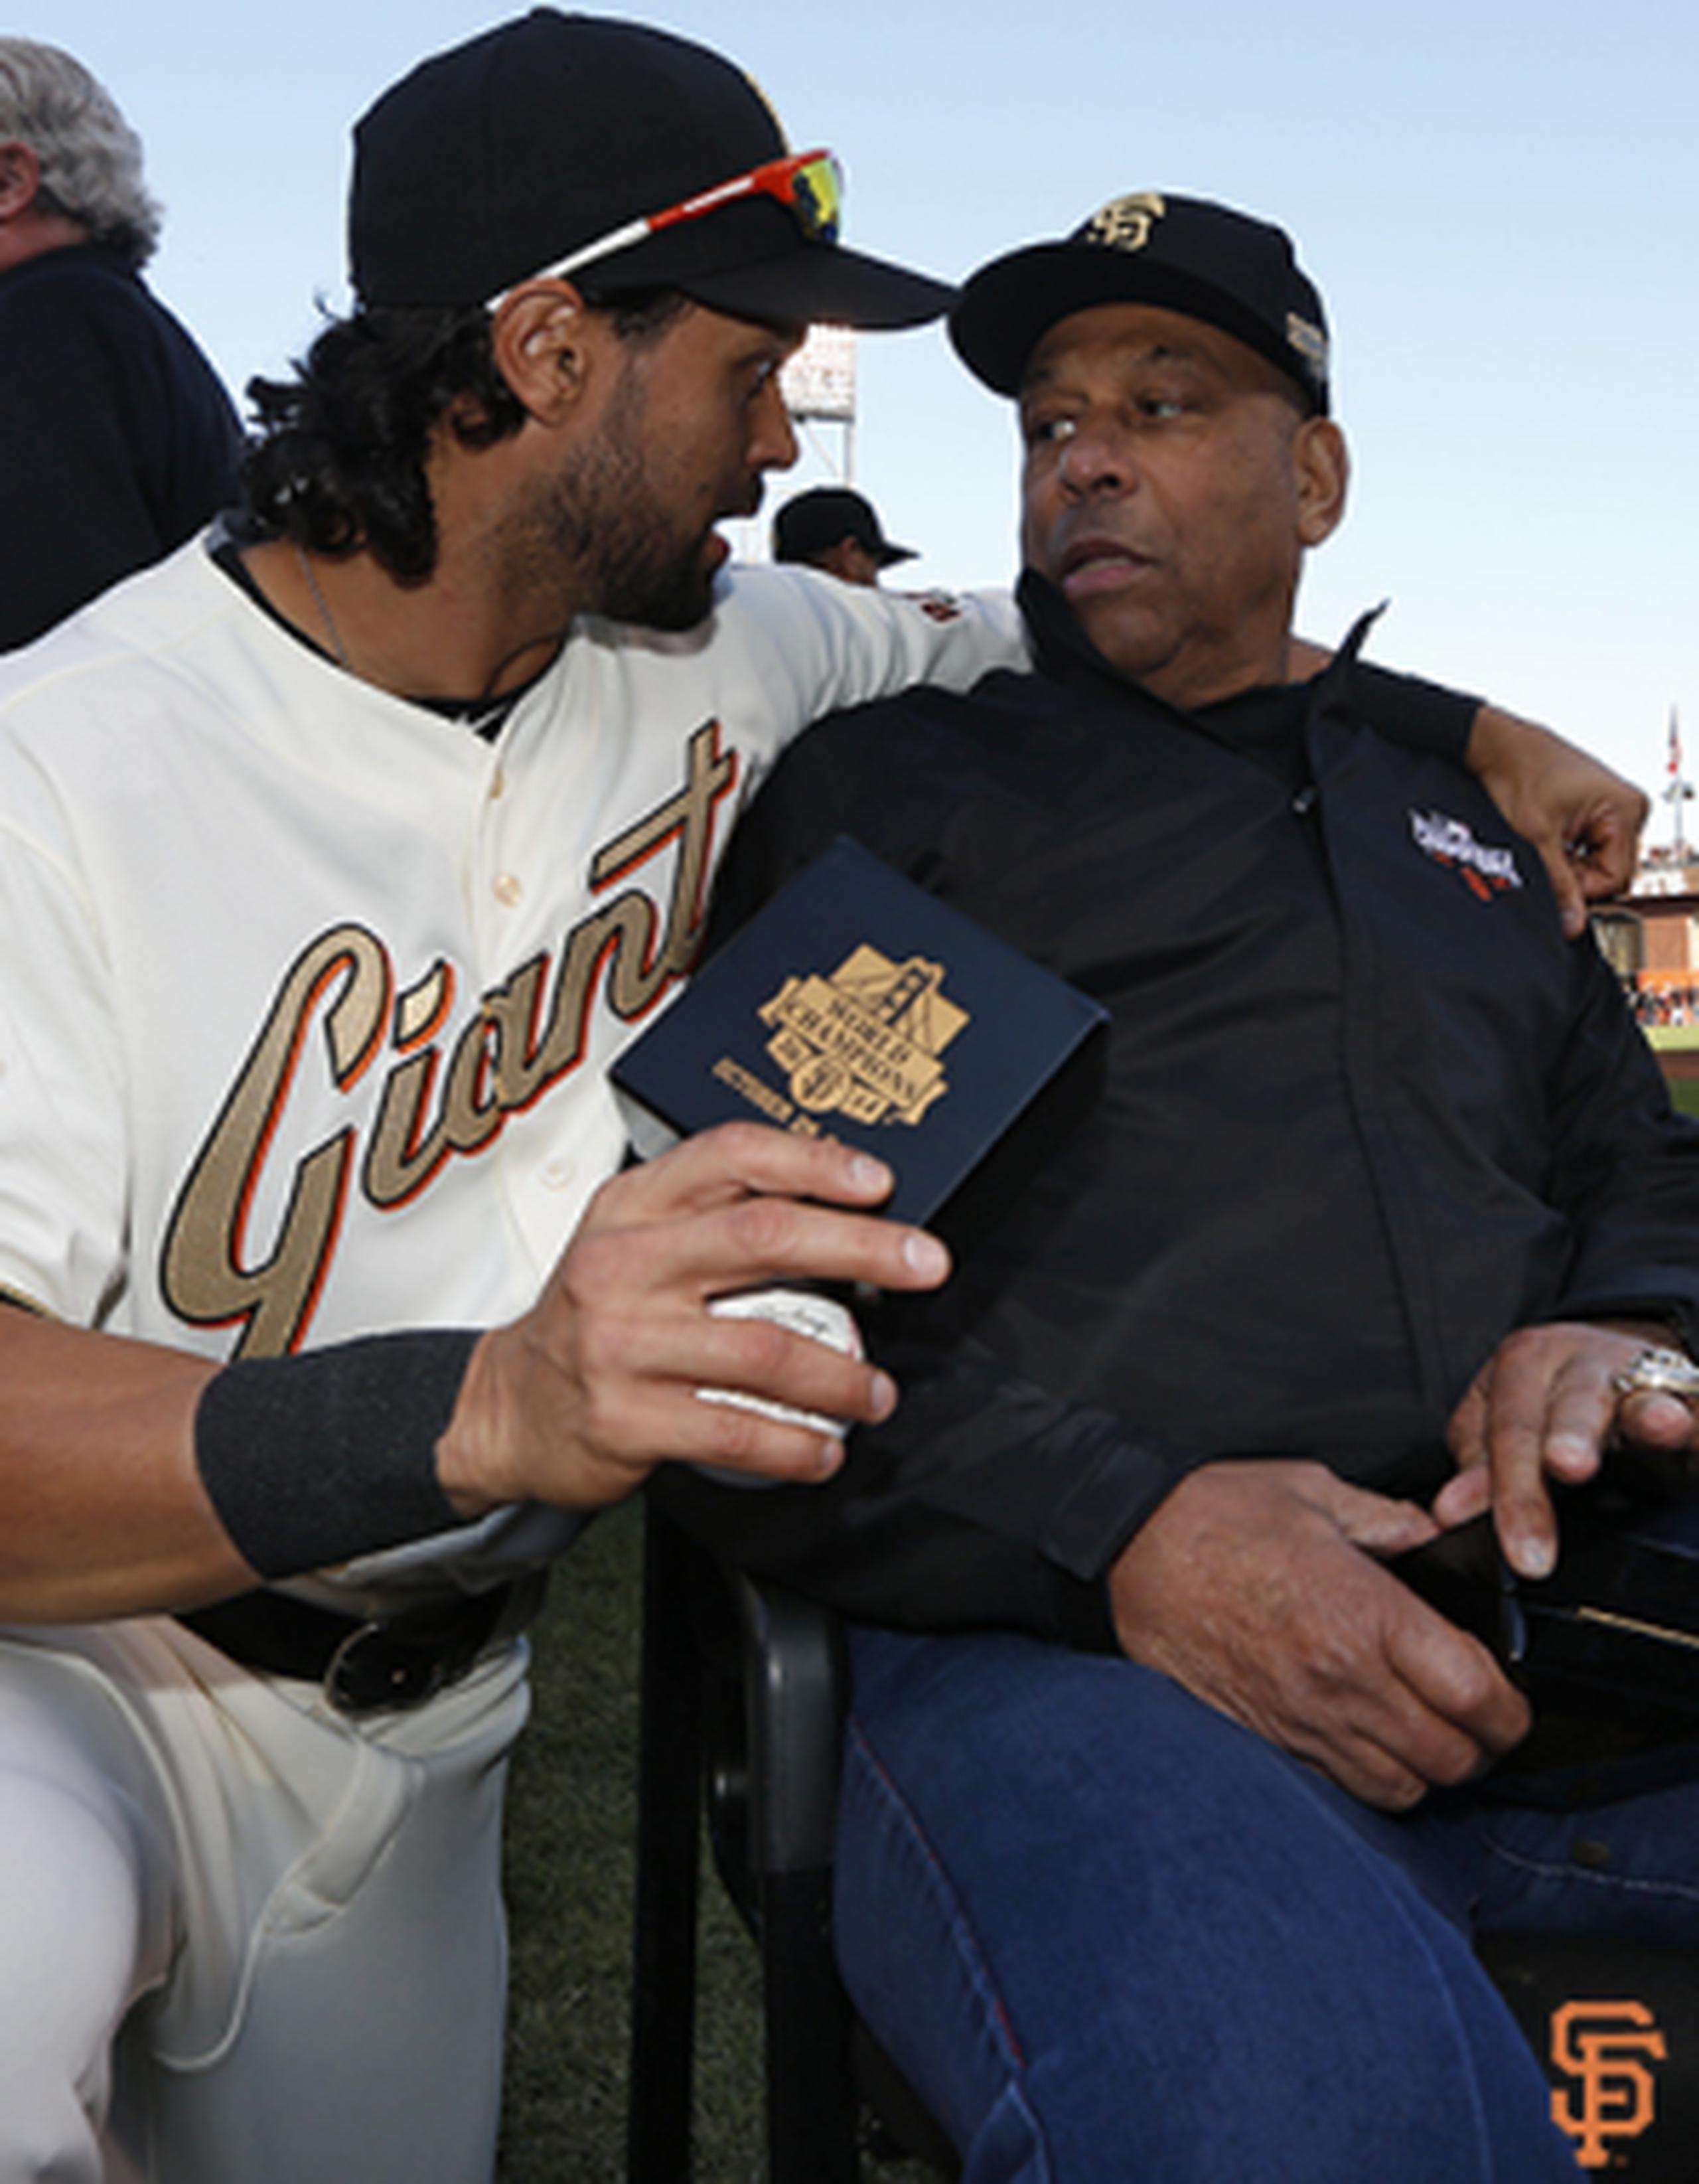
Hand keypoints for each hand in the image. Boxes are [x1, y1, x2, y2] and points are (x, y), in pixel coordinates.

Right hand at [436, 1123, 949, 1514]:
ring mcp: (622, 1344)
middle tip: (926, 1266)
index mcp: (632, 1207)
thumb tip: (839, 1215)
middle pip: (764, 1238)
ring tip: (877, 1389)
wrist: (507, 1406)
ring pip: (764, 1347)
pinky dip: (797, 1442)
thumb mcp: (633, 1243)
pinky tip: (823, 1446)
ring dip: (843, 1373)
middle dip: (863, 1248)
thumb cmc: (594, 1319)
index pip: (730, 1158)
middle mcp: (622, 1265)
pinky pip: (736, 1430)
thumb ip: (713, 1221)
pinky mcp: (626, 1419)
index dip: (813, 1161)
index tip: (878, 1183)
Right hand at [1108, 1460, 1530, 1808]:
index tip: (1509, 1700)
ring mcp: (1301, 1718)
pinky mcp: (1265, 1737)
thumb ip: (1388, 1519)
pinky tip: (1366, 1741)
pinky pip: (1342, 1788)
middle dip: (1478, 1747)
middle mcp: (1341, 1679)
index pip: (1477, 1696)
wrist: (1129, 1548)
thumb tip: (1433, 1536)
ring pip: (1402, 1788)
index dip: (1511, 1711)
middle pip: (1450, 1758)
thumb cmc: (1214, 1512)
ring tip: (1422, 1735)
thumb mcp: (1313, 1491)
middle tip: (1475, 1720)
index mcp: (1367, 1613)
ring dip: (1425, 1770)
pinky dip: (1369, 1778)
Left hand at [1436, 1320, 1698, 1577]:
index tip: (1517, 1552)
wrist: (1625, 1367)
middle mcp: (1587, 1364)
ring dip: (1655, 1414)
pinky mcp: (1693, 1398)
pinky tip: (1698, 1436)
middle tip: (1566, 1465)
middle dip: (1570, 1436)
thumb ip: (1482, 1470)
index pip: (1512, 1432)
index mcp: (1527, 1365)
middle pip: (1574, 1405)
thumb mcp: (1502, 1425)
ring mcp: (1649, 1379)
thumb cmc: (1548, 1403)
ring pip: (1649, 1395)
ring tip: (1665, 1425)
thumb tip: (1451, 1515)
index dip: (1511, 1492)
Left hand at [1465, 704, 1647, 938]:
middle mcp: (1630, 809)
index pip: (1616, 878)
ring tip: (1544, 843)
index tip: (1551, 878)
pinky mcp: (1600, 813)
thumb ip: (1558, 884)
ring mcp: (1616, 810)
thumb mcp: (1536, 838)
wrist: (1501, 746)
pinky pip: (1591, 849)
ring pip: (1598, 863)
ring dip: (1570, 865)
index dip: (1582, 889)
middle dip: (1576, 876)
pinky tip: (1549, 838)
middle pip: (1610, 872)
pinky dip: (1568, 853)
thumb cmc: (1518, 776)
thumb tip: (1573, 926)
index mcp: (1626, 810)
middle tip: (1544, 858)